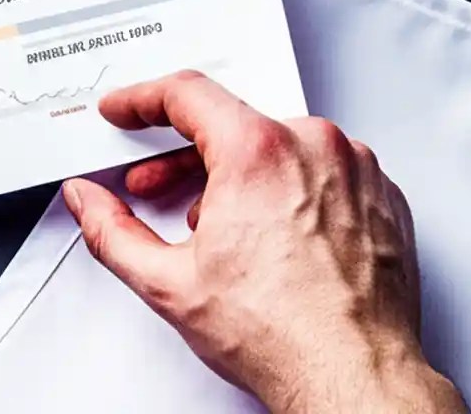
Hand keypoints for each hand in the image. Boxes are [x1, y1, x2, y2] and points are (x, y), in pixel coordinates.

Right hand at [63, 71, 465, 412]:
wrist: (352, 375)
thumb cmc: (281, 333)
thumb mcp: (168, 282)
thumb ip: (112, 231)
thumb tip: (90, 203)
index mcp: (257, 152)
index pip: (186, 94)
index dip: (142, 100)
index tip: (126, 110)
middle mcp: (312, 146)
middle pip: (231, 123)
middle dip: (183, 154)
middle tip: (155, 186)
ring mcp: (354, 168)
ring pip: (279, 145)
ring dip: (237, 173)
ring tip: (216, 223)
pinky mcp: (380, 193)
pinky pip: (322, 169)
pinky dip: (288, 188)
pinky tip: (269, 233)